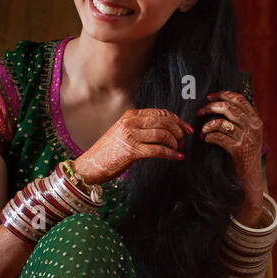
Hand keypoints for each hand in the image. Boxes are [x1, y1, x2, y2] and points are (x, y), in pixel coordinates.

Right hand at [74, 108, 190, 183]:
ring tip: (178, 150)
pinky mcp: (132, 151)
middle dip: (178, 131)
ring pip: (163, 135)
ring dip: (175, 144)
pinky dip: (171, 154)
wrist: (90, 165)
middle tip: (182, 141)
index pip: (160, 113)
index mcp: (130, 116)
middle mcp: (130, 123)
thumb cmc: (109, 152)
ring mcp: (130, 136)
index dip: (177, 120)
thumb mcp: (124, 132)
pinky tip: (177, 157)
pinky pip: (158, 150)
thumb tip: (167, 129)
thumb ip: (141, 127)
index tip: (186, 129)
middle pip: (164, 122)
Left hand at [197, 90, 264, 217]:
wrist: (250, 180)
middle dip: (211, 108)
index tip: (209, 97)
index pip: (240, 99)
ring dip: (207, 125)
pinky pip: (218, 137)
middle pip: (229, 108)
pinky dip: (209, 137)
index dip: (223, 95)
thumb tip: (221, 103)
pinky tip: (206, 140)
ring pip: (222, 123)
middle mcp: (254, 128)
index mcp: (256, 121)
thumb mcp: (249, 135)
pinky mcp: (238, 150)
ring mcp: (247, 139)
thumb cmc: (245, 156)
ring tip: (202, 131)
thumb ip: (241, 121)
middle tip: (200, 112)